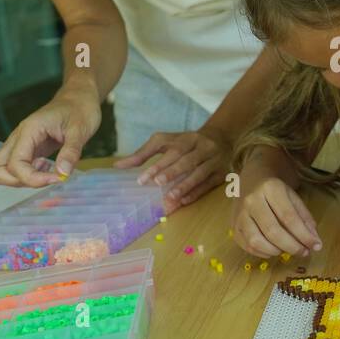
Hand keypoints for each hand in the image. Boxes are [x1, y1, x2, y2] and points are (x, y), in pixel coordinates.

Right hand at [0, 87, 100, 186]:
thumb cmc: (79, 109)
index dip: (33, 178)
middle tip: (46, 178)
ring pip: (2, 171)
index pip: (15, 164)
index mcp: (28, 131)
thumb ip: (71, 152)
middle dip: (18, 182)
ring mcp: (20, 145)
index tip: (58, 178)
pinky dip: (29, 175)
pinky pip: (16, 169)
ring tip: (48, 172)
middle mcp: (18, 138)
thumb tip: (63, 174)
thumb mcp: (80, 130)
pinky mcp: (27, 151)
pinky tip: (48, 168)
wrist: (79, 98)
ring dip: (23, 180)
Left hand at [114, 127, 230, 213]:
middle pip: (187, 160)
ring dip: (185, 185)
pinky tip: (184, 200)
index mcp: (188, 138)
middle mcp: (203, 147)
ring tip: (171, 197)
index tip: (143, 179)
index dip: (158, 164)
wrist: (221, 138)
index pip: (173, 151)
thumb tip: (118, 166)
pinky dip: (196, 192)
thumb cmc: (186, 143)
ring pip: (200, 173)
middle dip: (172, 172)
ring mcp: (214, 160)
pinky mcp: (221, 173)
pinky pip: (209, 184)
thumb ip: (143, 153)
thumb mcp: (165, 141)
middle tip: (158, 183)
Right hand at [230, 176, 321, 257]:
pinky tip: (273, 250)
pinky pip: (246, 245)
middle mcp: (252, 200)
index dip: (303, 235)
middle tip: (303, 252)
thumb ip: (305, 218)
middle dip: (291, 246)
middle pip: (272, 231)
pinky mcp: (233, 225)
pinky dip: (262, 253)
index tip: (315, 246)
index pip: (289, 217)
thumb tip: (314, 242)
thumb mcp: (293, 197)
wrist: (252, 179)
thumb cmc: (276, 190)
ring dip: (275, 251)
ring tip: (287, 250)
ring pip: (256, 241)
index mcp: (270, 188)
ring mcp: (239, 213)